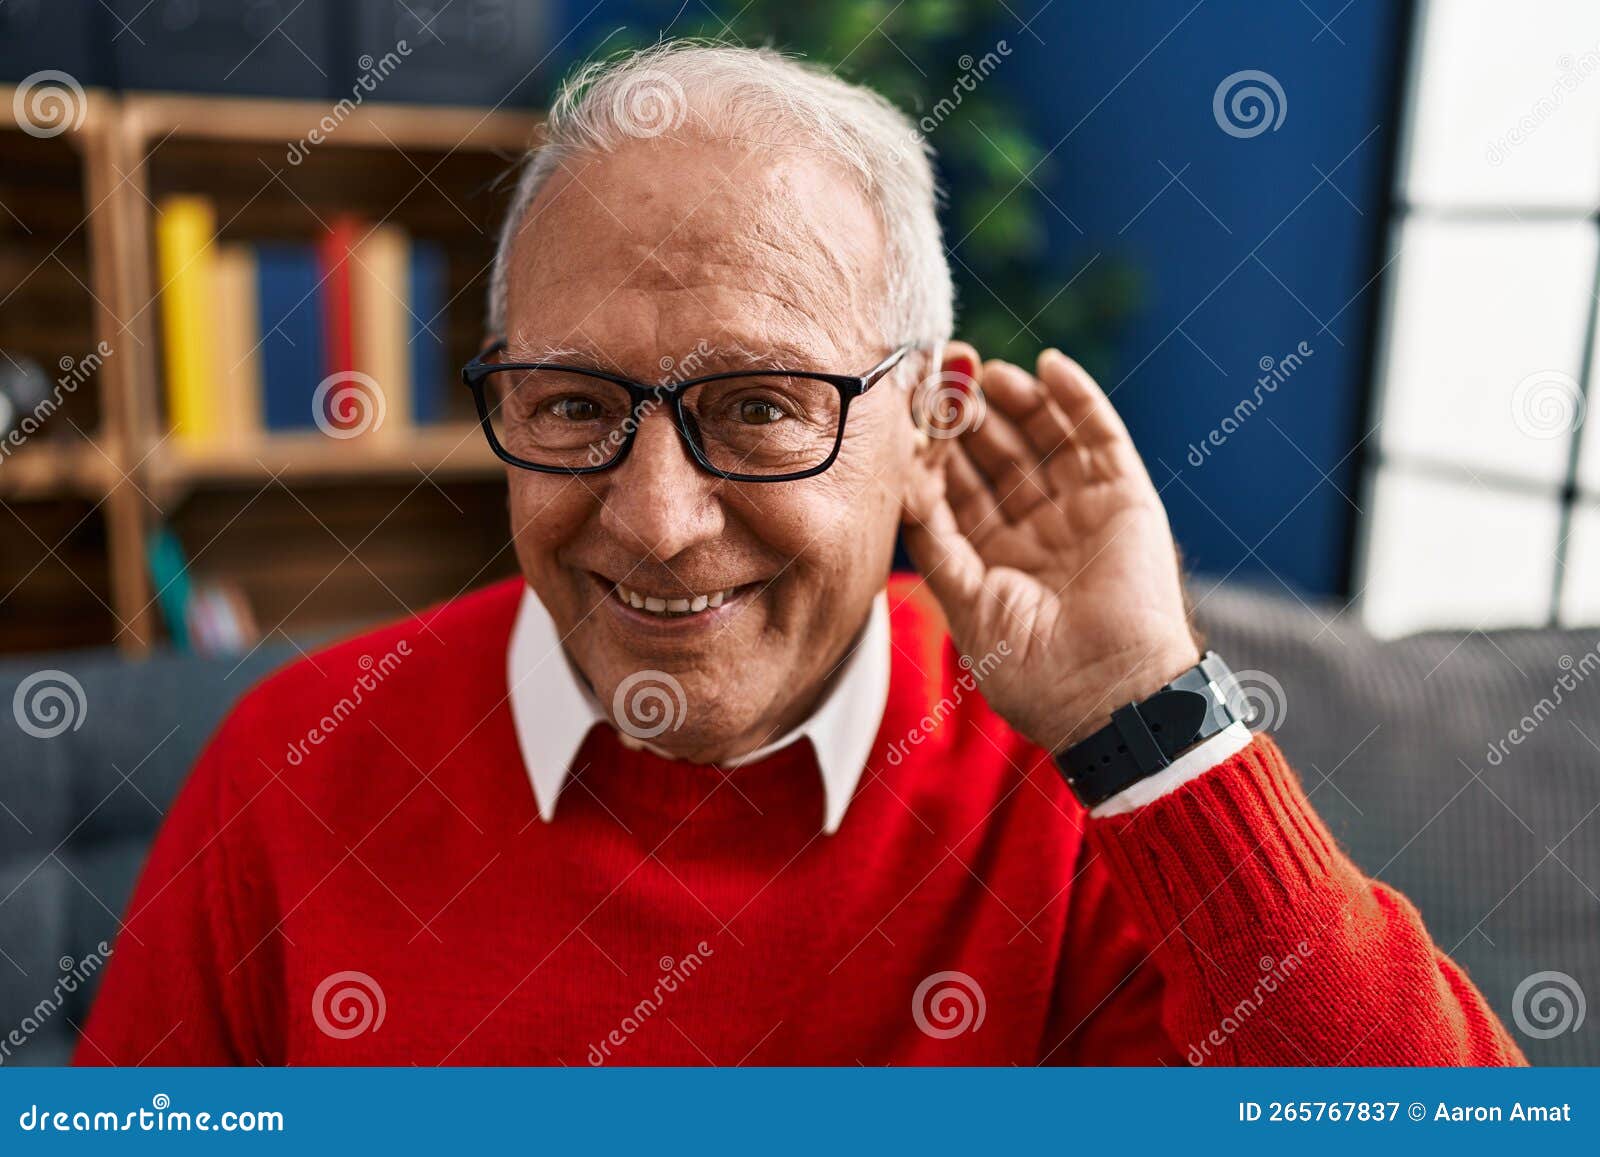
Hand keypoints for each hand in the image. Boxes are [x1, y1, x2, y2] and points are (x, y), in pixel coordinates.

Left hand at [901, 345, 1199, 752]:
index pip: (958, 487)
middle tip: (945, 376)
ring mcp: (1080, 509)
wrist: (1107, 694)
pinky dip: (1079, 399)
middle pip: (998, 454)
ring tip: (986, 372)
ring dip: (1016, 400)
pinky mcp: (1124, 497)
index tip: (909, 410)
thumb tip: (900, 484)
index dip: (935, 449)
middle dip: (971, 415)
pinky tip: (1050, 367)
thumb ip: (935, 542)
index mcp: (994, 554)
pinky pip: (1100, 437)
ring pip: (1044, 437)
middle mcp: (1036, 526)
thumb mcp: (966, 602)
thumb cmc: (1032, 669)